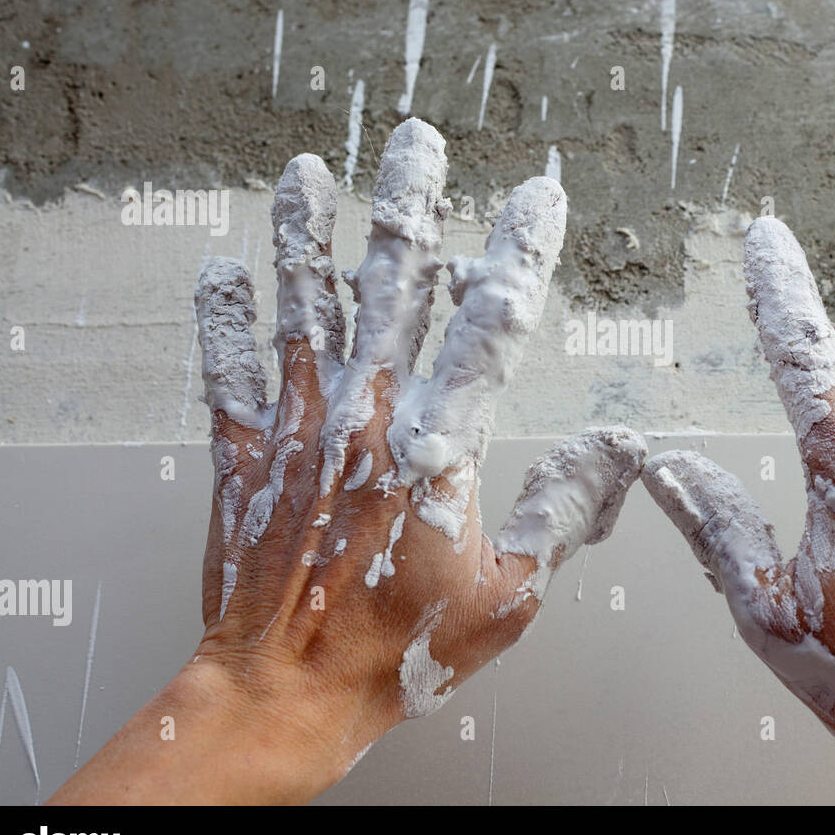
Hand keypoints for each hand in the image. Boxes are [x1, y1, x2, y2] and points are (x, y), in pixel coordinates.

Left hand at [51, 118, 644, 803]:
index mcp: (438, 446)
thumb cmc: (397, 650)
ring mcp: (298, 431)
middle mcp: (366, 419)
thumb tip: (614, 451)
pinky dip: (222, 320)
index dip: (519, 252)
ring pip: (303, 309)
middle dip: (408, 207)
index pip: (490, 324)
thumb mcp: (512, 593)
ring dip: (306, 237)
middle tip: (417, 144)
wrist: (284, 690)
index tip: (537, 198)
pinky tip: (220, 270)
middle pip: (391, 287)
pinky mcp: (244, 457)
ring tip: (305, 176)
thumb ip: (564, 511)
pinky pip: (228, 372)